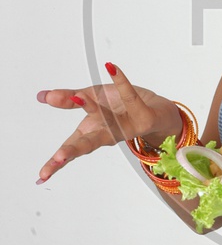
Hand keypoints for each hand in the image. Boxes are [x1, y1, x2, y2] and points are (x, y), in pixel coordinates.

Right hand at [36, 62, 181, 184]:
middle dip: (73, 150)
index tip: (42, 175)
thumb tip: (43, 96)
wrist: (157, 112)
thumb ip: (69, 99)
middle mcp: (109, 133)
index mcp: (93, 131)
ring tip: (80, 97)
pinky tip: (112, 69)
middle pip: (89, 142)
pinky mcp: (143, 115)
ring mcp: (127, 126)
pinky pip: (130, 96)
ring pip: (109, 121)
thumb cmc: (122, 109)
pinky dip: (121, 81)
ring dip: (94, 109)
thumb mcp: (92, 100)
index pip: (71, 147)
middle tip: (58, 157)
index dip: (56, 162)